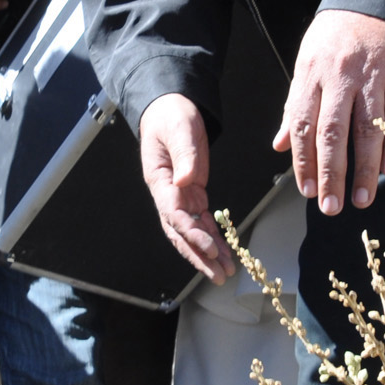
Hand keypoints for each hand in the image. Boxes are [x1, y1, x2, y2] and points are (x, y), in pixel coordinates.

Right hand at [138, 94, 232, 283]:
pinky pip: (202, 223)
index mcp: (160, 182)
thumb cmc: (171, 116)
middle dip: (198, 256)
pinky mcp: (193, 195)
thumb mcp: (179, 129)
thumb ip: (184, 154)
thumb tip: (186, 180)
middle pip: (181, 234)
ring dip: (207, 254)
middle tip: (217, 274)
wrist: (170, 109)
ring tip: (224, 273)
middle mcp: (168, 196)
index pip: (174, 215)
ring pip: (192, 234)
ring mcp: (180, 198)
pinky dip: (213, 239)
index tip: (208, 247)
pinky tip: (224, 253)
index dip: (190, 233)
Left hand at [273, 9, 384, 214]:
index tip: (306, 191)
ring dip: (365, 169)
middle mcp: (340, 78)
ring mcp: (373, 76)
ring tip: (363, 199)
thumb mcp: (306, 64)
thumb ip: (294, 106)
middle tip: (330, 207)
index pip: (303, 127)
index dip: (303, 162)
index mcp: (311, 77)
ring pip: (367, 129)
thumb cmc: (336, 37)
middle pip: (333, 133)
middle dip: (330, 174)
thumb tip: (279, 146)